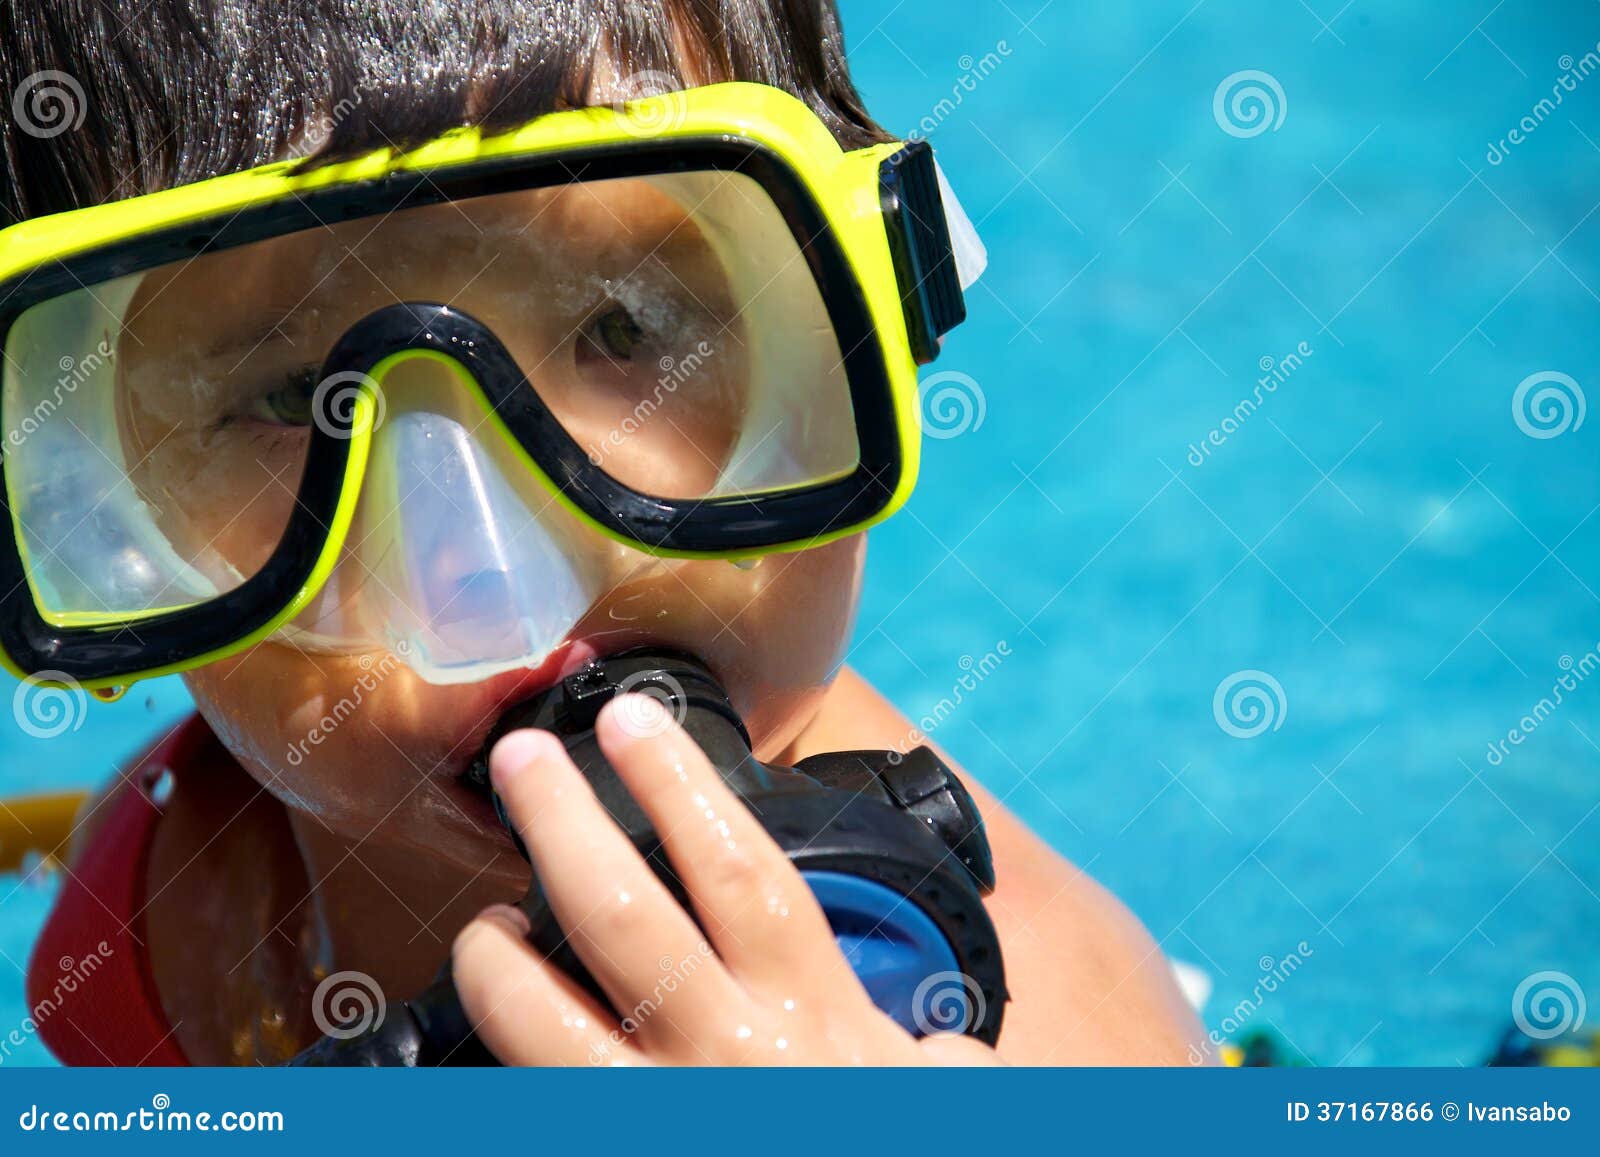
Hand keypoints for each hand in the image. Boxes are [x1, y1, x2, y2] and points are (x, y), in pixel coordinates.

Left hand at [452, 694, 1000, 1065]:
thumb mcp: (958, 1104)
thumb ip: (938, 1058)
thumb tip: (926, 1042)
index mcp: (815, 1019)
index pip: (738, 870)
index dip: (679, 787)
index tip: (633, 723)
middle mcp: (731, 1059)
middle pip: (625, 917)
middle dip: (564, 824)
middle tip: (519, 760)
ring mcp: (666, 1119)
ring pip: (548, 1026)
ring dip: (499, 964)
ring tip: (480, 921)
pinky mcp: (625, 1156)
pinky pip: (545, 1110)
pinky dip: (505, 1076)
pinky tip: (492, 1038)